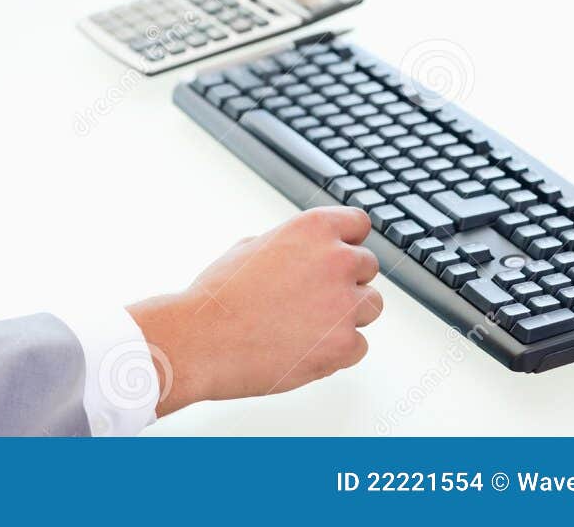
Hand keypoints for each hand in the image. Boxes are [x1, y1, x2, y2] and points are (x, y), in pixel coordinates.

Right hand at [125, 206, 381, 416]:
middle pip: (368, 267)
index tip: (341, 253)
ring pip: (371, 306)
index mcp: (312, 228)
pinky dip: (338, 350)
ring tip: (307, 324)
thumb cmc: (218, 296)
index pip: (359, 223)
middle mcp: (336, 260)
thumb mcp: (251, 247)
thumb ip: (291, 246)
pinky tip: (304, 347)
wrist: (201, 340)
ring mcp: (344, 304)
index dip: (347, 241)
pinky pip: (359, 345)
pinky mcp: (344, 344)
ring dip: (347, 315)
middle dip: (346, 280)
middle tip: (313, 297)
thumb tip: (305, 253)